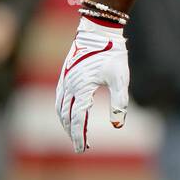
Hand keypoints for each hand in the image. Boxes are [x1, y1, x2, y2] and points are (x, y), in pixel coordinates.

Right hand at [55, 18, 128, 153]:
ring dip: (65, 123)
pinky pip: (58, 98)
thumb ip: (119, 103)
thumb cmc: (112, 54)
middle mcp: (68, 85)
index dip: (79, 135)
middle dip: (72, 133)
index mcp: (81, 87)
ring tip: (75, 135)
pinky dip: (61, 111)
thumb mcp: (120, 79)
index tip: (83, 149)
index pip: (77, 118)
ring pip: (59, 108)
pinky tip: (68, 116)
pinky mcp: (64, 75)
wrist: (99, 30)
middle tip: (81, 147)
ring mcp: (64, 79)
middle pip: (65, 116)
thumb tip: (118, 125)